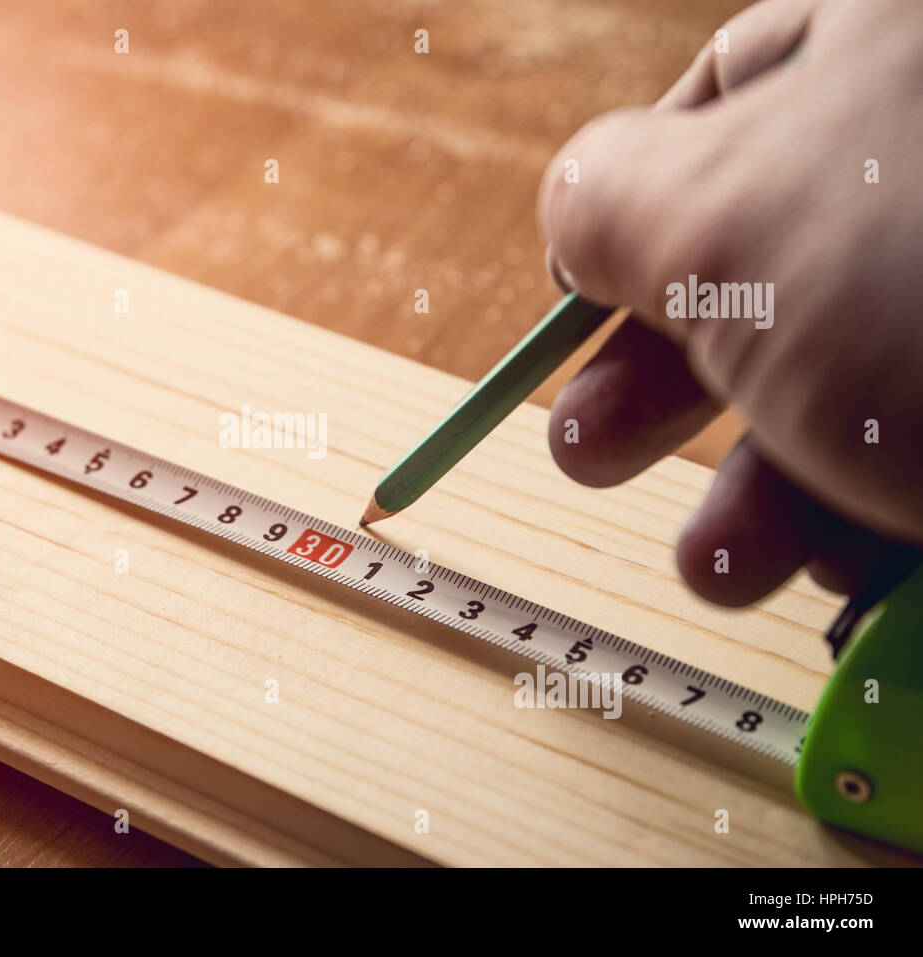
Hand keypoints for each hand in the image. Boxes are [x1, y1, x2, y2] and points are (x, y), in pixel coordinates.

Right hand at [537, 0, 922, 605]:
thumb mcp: (717, 216)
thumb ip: (604, 201)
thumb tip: (578, 220)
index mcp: (887, 51)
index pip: (725, 99)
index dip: (628, 208)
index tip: (576, 301)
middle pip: (773, 268)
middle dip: (664, 388)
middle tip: (588, 454)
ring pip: (849, 395)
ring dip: (754, 501)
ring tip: (723, 566)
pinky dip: (867, 539)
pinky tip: (840, 582)